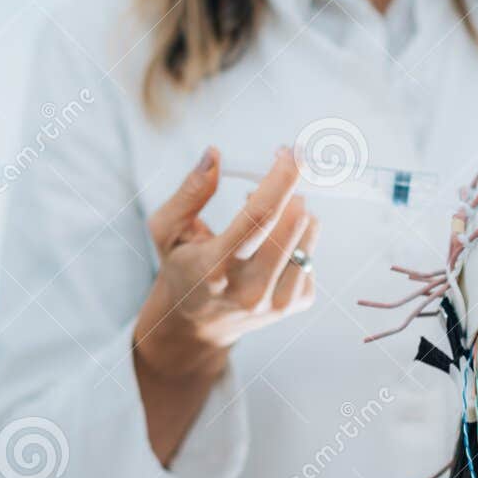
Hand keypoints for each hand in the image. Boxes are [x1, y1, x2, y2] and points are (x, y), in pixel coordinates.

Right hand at [134, 145, 319, 382]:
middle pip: (292, 221)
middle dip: (286, 189)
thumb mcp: (166, 230)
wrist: (196, 326)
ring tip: (263, 218)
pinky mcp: (296, 304)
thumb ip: (189, 192)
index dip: (280, 178)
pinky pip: (311, 250)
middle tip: (265, 179)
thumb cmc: (181, 269)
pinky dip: (296, 236)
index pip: (259, 217)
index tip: (292, 151)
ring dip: (292, 210)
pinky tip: (271, 246)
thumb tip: (214, 154)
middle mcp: (250, 290)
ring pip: (308, 231)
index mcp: (214, 269)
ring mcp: (277, 302)